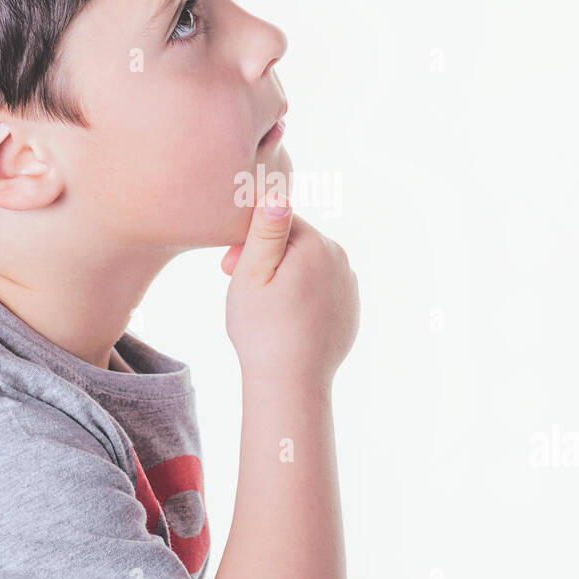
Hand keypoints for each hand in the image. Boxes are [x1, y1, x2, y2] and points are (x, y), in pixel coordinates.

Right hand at [222, 192, 359, 391]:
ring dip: (286, 277)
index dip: (250, 241)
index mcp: (317, 245)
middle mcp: (341, 260)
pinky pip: (322, 291)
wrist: (292, 383)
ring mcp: (349, 287)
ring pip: (309, 267)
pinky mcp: (351, 310)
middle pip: (296, 244)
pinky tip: (285, 321)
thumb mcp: (252, 274)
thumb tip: (277, 195)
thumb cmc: (262, 329)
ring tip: (264, 308)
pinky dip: (303, 298)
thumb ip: (266, 231)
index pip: (279, 222)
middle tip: (240, 289)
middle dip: (268, 258)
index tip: (227, 268)